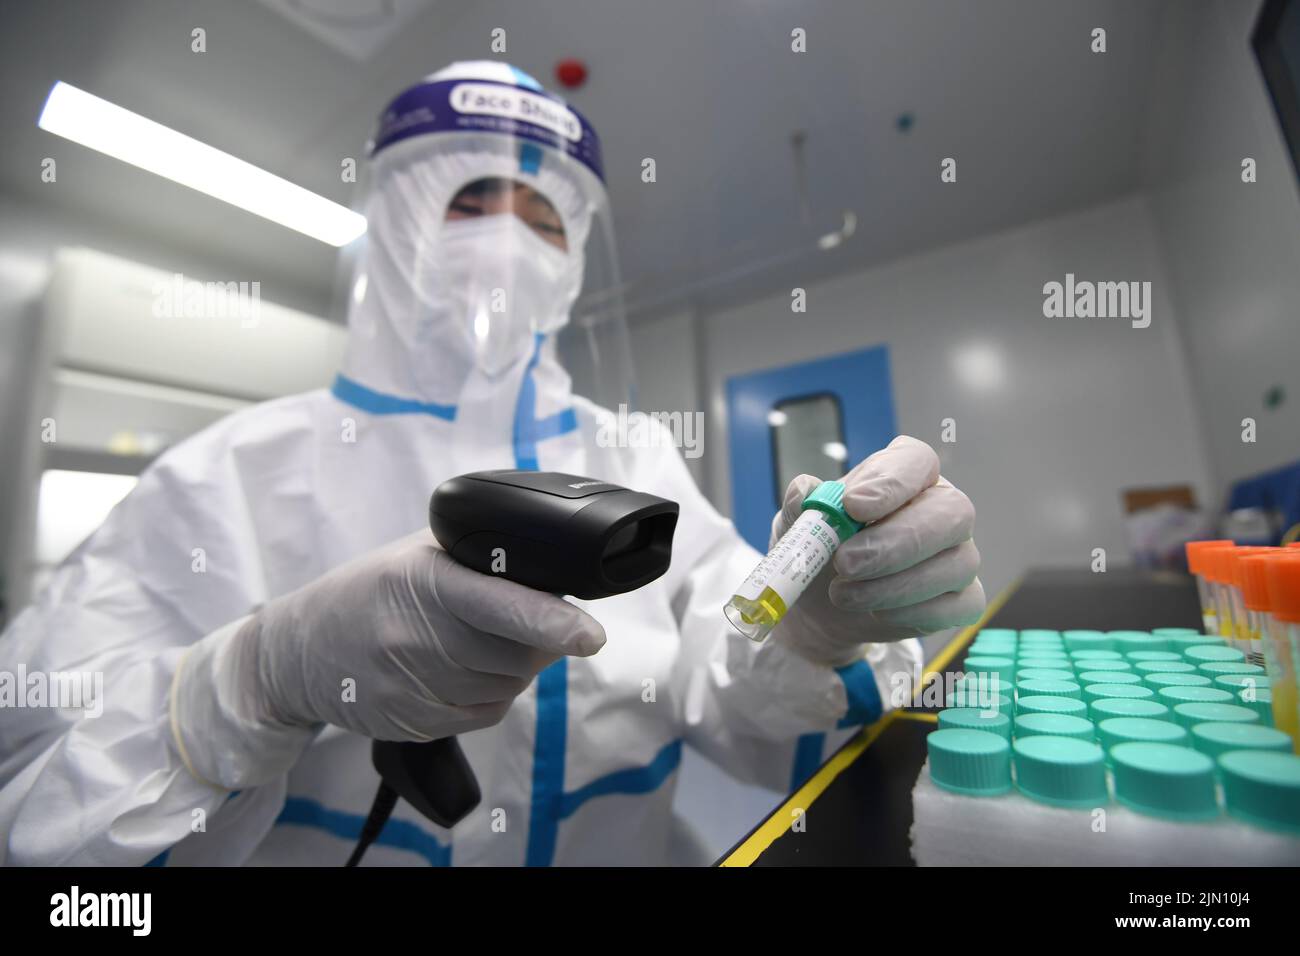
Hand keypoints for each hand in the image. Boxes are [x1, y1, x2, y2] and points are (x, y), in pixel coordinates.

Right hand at [240, 531, 604, 740]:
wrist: (298, 648)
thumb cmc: (375, 590)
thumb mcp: (420, 555)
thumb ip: (483, 563)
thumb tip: (559, 590)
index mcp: (422, 578)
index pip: (496, 603)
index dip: (548, 621)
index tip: (590, 636)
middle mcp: (412, 634)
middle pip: (515, 652)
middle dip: (539, 639)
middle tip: (524, 620)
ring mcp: (408, 684)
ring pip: (507, 685)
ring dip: (516, 666)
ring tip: (478, 640)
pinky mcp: (410, 723)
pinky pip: (486, 713)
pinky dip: (492, 693)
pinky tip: (462, 669)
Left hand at [773, 436, 984, 666]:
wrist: (822, 608)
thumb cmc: (819, 551)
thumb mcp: (798, 526)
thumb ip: (800, 504)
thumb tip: (804, 490)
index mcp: (905, 475)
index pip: (917, 461)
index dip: (891, 481)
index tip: (852, 506)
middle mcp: (942, 508)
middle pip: (951, 511)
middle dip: (895, 542)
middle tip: (845, 563)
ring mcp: (959, 554)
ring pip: (957, 563)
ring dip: (894, 585)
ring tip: (842, 594)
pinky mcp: (964, 598)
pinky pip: (961, 604)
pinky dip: (913, 613)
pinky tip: (875, 614)